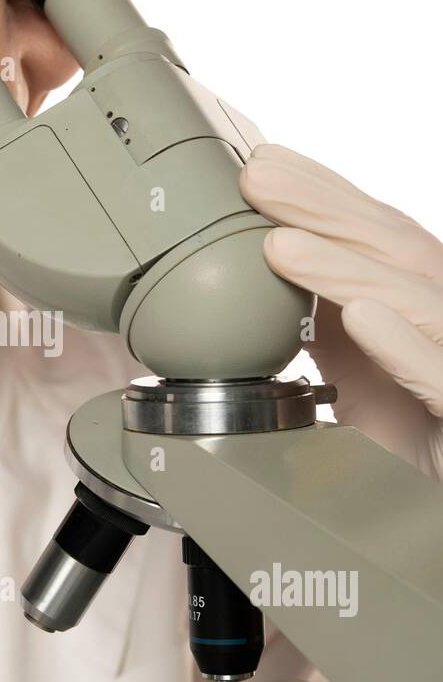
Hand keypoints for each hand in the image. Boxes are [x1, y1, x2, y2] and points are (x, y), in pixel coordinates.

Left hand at [239, 141, 442, 480]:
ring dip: (345, 268)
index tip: (264, 165)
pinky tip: (359, 318)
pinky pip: (442, 376)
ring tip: (282, 247)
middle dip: (325, 208)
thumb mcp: (356, 381)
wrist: (441, 516)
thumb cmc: (418, 442)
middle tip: (257, 179)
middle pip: (396, 250)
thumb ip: (321, 335)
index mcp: (420, 308)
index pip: (378, 237)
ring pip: (417, 300)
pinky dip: (401, 345)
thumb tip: (257, 289)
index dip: (326, 194)